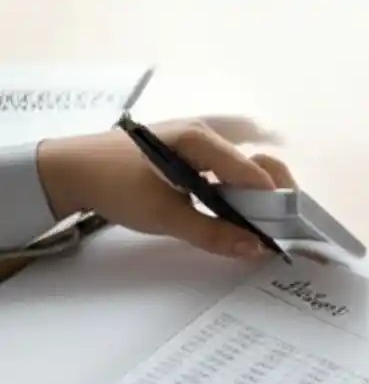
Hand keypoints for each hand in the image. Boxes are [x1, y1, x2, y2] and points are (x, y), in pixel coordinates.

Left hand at [35, 119, 294, 258]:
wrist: (67, 170)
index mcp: (200, 140)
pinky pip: (225, 172)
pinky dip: (237, 194)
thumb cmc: (113, 185)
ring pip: (243, 170)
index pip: (255, 173)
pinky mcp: (187, 154)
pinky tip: (235, 215)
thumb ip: (213, 234)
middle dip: (274, 196)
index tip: (285, 234)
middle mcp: (204, 134)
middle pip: (257, 164)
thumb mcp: (164, 215)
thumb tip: (255, 248)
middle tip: (280, 229)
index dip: (274, 204)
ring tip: (258, 227)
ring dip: (255, 198)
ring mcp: (196, 143)